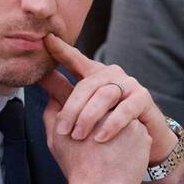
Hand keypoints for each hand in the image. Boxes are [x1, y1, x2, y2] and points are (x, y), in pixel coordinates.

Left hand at [38, 34, 183, 183]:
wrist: (138, 144)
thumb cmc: (105, 127)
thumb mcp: (81, 110)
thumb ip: (62, 94)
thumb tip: (41, 77)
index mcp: (93, 75)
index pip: (74, 60)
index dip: (61, 50)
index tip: (47, 39)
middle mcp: (111, 74)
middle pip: (86, 85)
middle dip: (72, 109)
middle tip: (62, 131)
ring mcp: (128, 84)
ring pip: (104, 95)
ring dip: (88, 117)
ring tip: (78, 137)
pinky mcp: (142, 98)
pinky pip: (125, 109)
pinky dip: (111, 124)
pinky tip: (100, 138)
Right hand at [42, 95, 149, 183]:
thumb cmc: (77, 169)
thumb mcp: (56, 139)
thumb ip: (53, 113)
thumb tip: (53, 96)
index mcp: (88, 108)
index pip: (93, 100)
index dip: (88, 116)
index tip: (86, 134)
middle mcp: (110, 110)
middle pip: (110, 109)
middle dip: (105, 124)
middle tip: (98, 147)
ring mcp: (130, 122)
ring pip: (125, 121)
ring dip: (119, 133)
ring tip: (110, 153)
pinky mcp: (144, 136)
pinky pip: (138, 135)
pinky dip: (131, 145)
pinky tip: (122, 158)